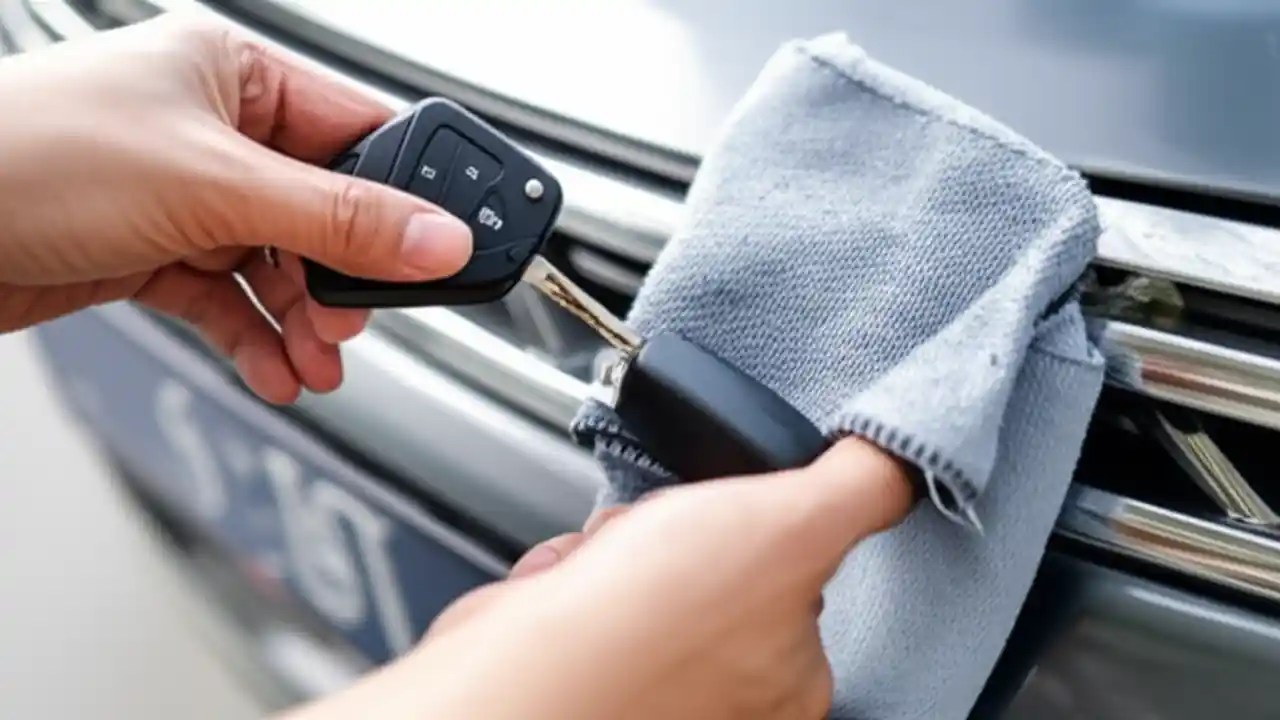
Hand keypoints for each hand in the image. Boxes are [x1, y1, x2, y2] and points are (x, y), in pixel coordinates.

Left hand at [0, 15, 471, 402]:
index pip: (357, 132)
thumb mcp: (212, 186)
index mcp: (236, 74)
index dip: (405, 196)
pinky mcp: (152, 250)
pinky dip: (253, 338)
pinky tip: (274, 371)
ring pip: (277, 265)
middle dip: (342, 279)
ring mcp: (182, 193)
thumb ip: (338, 218)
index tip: (439, 251)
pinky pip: (227, 298)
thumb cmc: (28, 156)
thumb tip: (437, 237)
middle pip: (323, 211)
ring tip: (317, 362)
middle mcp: (214, 130)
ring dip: (302, 322)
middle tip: (358, 320)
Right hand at [283, 438, 914, 719]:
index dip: (767, 529)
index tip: (746, 515)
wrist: (527, 671)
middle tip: (675, 532)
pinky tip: (570, 584)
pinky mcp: (581, 670)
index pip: (797, 580)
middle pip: (714, 572)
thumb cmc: (655, 622)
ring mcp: (651, 689)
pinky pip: (581, 594)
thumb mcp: (795, 525)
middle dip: (683, 534)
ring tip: (616, 559)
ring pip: (641, 579)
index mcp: (792, 678)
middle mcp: (725, 699)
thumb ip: (859, 489)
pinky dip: (570, 574)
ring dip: (620, 548)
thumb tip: (901, 454)